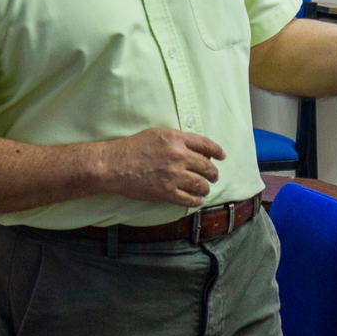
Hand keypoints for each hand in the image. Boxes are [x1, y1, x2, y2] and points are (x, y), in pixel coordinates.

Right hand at [100, 127, 225, 207]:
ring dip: (206, 188)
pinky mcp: (167, 192)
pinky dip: (197, 201)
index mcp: (176, 139)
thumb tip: (196, 150)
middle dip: (213, 173)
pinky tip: (197, 200)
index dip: (217, 151)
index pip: (206, 144)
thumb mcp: (157, 134)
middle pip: (207, 166)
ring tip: (205, 189)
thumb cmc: (133, 147)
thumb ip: (177, 139)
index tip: (221, 156)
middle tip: (213, 176)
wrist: (115, 164)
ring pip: (201, 184)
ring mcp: (174, 176)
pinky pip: (189, 199)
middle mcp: (179, 156)